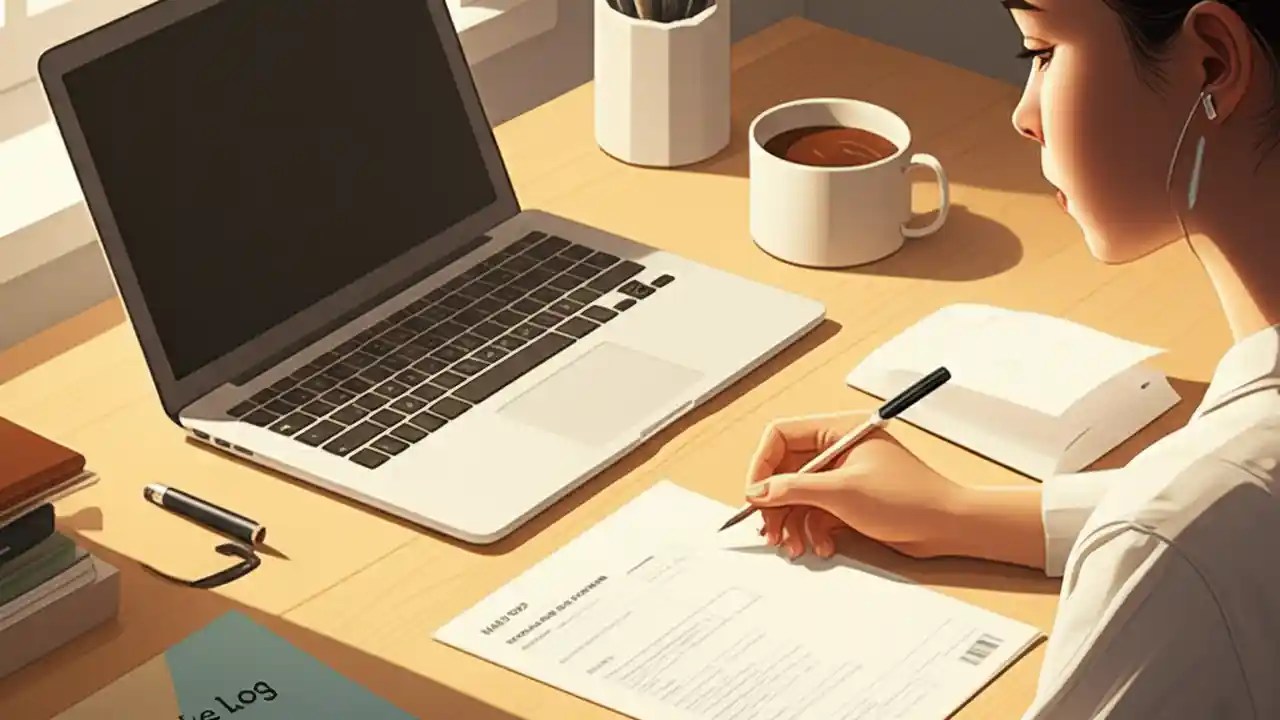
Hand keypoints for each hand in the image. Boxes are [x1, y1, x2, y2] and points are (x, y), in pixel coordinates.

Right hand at [743, 410, 967, 559]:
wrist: (948, 527)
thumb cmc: (909, 498)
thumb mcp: (842, 492)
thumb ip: (794, 489)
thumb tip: (758, 491)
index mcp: (838, 430)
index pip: (781, 435)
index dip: (762, 465)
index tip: (754, 495)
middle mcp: (837, 449)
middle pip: (785, 470)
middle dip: (776, 503)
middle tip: (770, 530)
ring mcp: (842, 475)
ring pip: (797, 495)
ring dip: (791, 523)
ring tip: (794, 545)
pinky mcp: (849, 500)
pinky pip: (815, 512)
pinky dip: (812, 531)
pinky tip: (822, 545)